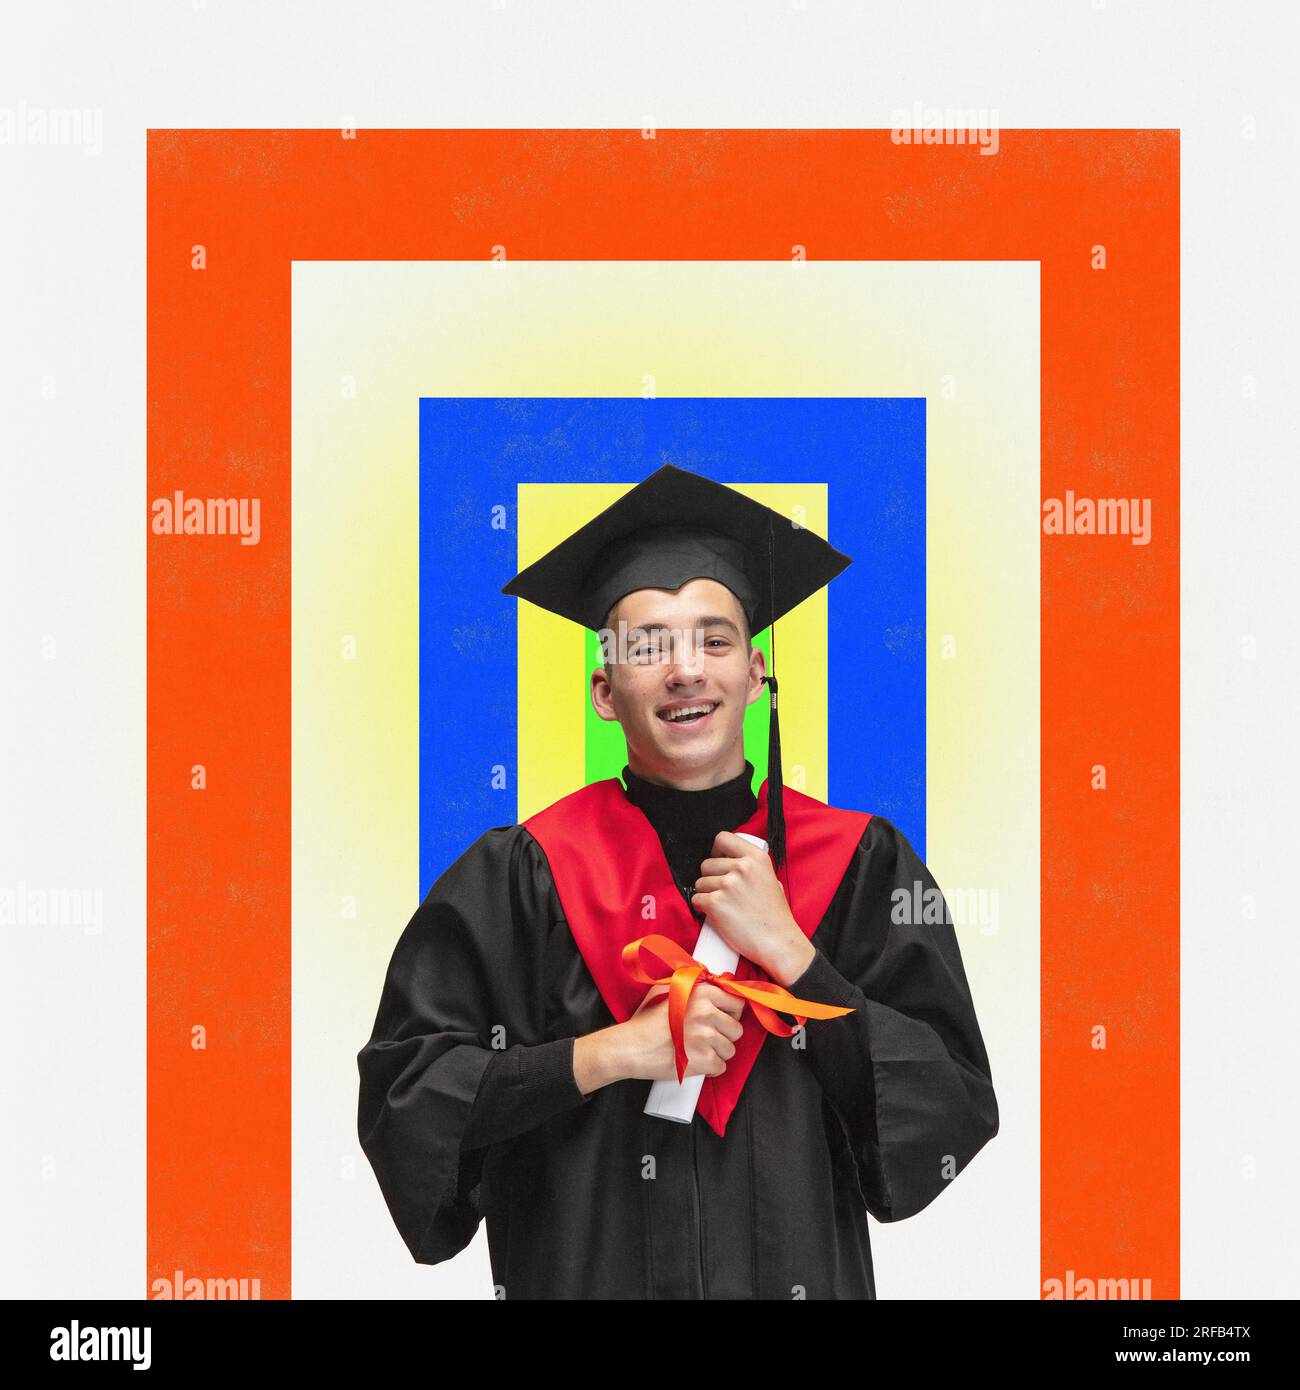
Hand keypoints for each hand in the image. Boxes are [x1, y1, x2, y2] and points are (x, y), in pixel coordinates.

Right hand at [614, 981, 744, 1082]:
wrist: (630, 1047)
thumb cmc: (645, 1021)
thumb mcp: (666, 990)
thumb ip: (691, 984)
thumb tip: (713, 981)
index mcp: (702, 993)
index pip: (737, 1003)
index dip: (730, 1013)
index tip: (722, 1018)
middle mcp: (707, 1013)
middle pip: (736, 1029)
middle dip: (724, 1035)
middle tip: (706, 1037)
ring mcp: (706, 1037)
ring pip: (730, 1050)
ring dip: (716, 1053)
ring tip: (698, 1050)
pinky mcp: (704, 1060)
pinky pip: (721, 1067)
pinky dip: (709, 1068)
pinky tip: (695, 1061)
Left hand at [693, 831, 815, 984]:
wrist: (777, 942)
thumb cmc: (775, 916)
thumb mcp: (771, 879)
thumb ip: (752, 868)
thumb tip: (731, 862)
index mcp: (756, 857)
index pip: (723, 838)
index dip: (717, 851)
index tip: (719, 861)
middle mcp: (741, 867)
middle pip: (707, 863)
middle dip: (709, 877)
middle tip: (721, 892)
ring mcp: (727, 885)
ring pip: (699, 883)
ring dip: (705, 893)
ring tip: (722, 905)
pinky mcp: (715, 903)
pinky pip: (696, 899)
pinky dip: (701, 907)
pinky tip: (713, 914)